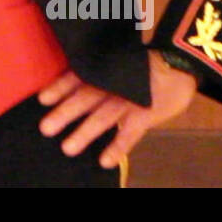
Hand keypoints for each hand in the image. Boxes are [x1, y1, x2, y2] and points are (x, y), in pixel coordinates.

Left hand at [36, 49, 198, 167]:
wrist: (179, 63)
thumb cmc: (141, 64)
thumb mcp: (117, 61)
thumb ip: (98, 71)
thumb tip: (70, 84)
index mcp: (103, 70)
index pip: (77, 77)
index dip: (59, 87)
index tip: (42, 99)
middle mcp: (112, 85)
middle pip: (85, 99)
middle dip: (65, 113)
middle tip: (45, 128)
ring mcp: (129, 101)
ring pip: (103, 117)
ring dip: (85, 133)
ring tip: (68, 148)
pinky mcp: (146, 115)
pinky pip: (130, 133)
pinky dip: (118, 147)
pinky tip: (105, 161)